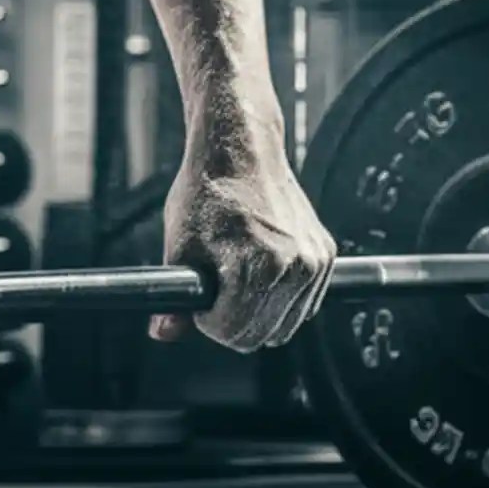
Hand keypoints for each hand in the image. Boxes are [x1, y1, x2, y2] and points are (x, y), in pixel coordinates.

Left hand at [152, 114, 336, 352]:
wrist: (242, 151)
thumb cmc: (208, 191)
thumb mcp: (180, 246)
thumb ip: (176, 296)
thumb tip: (163, 332)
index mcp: (258, 264)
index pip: (232, 331)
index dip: (207, 322)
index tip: (200, 300)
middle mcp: (294, 265)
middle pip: (261, 336)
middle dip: (233, 323)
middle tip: (216, 292)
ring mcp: (314, 262)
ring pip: (285, 326)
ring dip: (258, 315)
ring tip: (237, 280)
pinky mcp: (325, 255)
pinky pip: (303, 306)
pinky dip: (281, 302)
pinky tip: (260, 275)